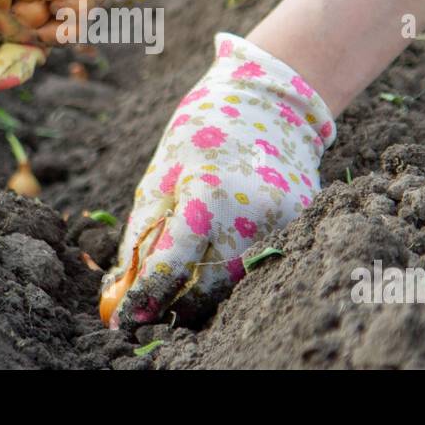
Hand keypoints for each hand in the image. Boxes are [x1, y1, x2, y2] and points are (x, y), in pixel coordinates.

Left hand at [99, 33, 335, 329]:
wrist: (268, 103)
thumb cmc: (203, 136)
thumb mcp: (160, 179)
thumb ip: (143, 238)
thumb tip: (122, 293)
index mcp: (208, 197)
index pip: (173, 267)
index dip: (146, 299)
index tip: (125, 321)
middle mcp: (253, 215)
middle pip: (209, 290)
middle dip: (177, 307)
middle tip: (153, 310)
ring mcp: (284, 223)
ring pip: (237, 284)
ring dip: (206, 293)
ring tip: (183, 285)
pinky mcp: (302, 224)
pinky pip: (262, 263)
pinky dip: (235, 270)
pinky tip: (218, 259)